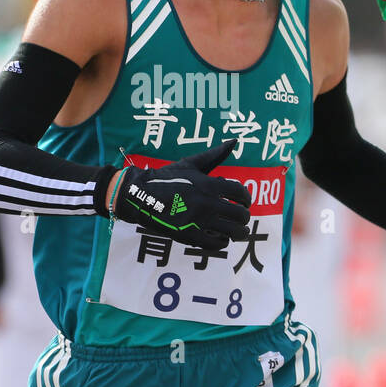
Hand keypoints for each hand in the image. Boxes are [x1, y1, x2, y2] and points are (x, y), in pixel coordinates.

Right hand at [111, 140, 251, 250]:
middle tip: (241, 218)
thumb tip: (234, 142)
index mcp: (209, 184)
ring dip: (240, 232)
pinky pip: (217, 244)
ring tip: (240, 231)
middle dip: (244, 217)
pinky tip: (221, 238)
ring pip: (234, 232)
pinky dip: (223, 242)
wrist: (138, 194)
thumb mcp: (190, 164)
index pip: (241, 193)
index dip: (246, 199)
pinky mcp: (189, 236)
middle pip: (241, 215)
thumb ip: (214, 155)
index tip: (244, 203)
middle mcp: (206, 203)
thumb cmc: (166, 177)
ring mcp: (198, 221)